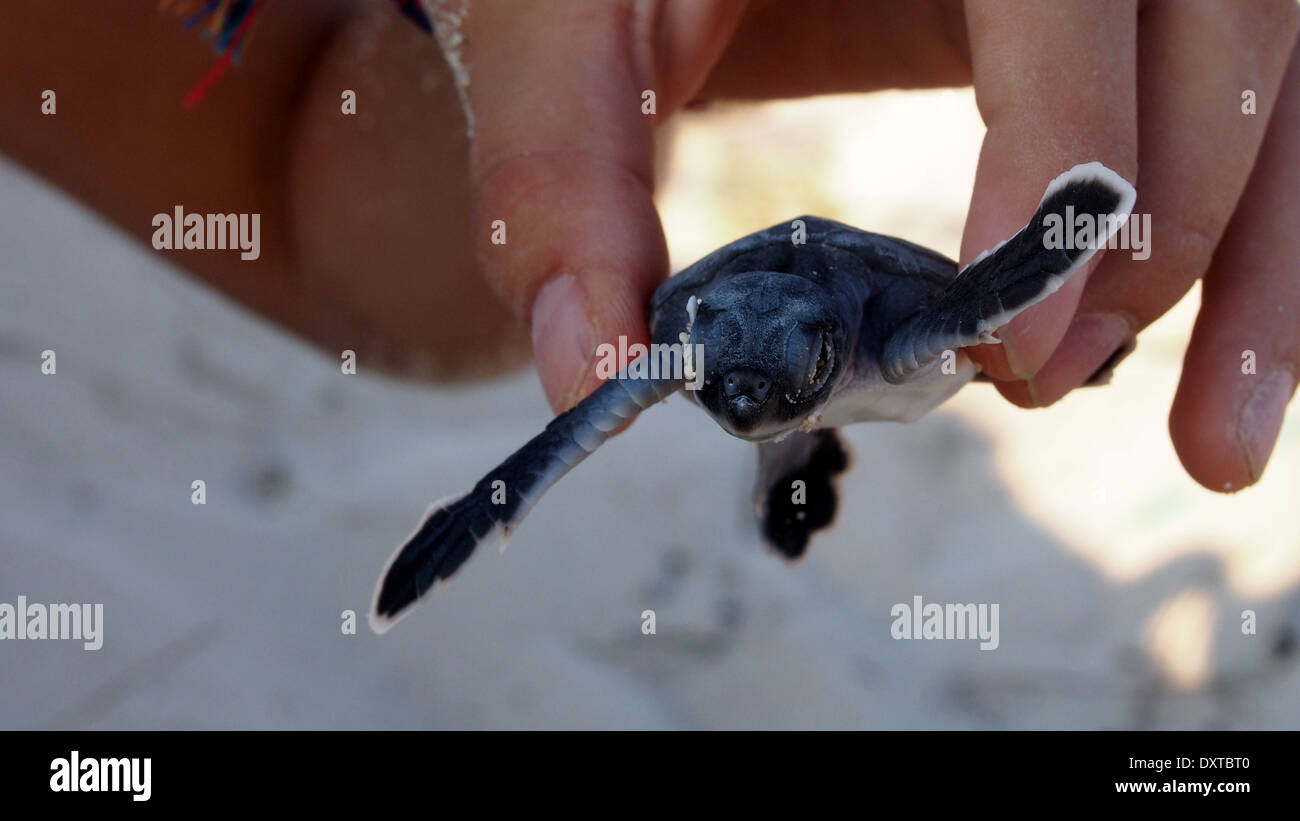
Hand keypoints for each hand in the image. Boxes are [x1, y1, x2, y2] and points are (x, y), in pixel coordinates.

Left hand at [450, 0, 1298, 492]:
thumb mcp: (570, 22)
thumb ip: (565, 169)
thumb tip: (590, 364)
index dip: (1069, 154)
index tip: (1016, 340)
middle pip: (1220, 18)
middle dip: (1156, 235)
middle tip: (1044, 384)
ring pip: (1282, 69)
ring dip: (1264, 263)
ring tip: (1216, 438)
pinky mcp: (1131, 3)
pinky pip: (1263, 99)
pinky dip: (1266, 233)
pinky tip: (1249, 358)